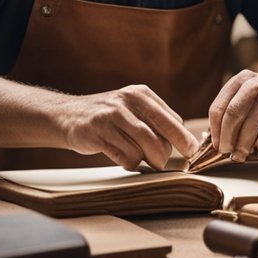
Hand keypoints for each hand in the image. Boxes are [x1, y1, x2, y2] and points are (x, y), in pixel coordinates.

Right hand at [59, 85, 199, 170]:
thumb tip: (186, 142)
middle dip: (165, 155)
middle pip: (158, 137)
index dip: (183, 139)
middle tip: (162, 162)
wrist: (67, 114)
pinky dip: (130, 163)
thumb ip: (156, 120)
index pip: (172, 120)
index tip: (189, 152)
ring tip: (143, 161)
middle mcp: (126, 101)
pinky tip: (124, 159)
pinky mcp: (97, 133)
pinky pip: (124, 156)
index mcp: (140, 94)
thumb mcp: (132, 107)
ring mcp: (110, 117)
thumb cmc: (108, 116)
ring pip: (143, 148)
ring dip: (147, 160)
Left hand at [208, 70, 257, 162]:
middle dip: (231, 140)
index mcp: (241, 79)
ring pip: (257, 128)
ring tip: (246, 154)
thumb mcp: (243, 93)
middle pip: (235, 115)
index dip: (216, 131)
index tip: (218, 146)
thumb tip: (219, 143)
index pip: (220, 108)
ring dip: (249, 146)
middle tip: (231, 154)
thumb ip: (228, 112)